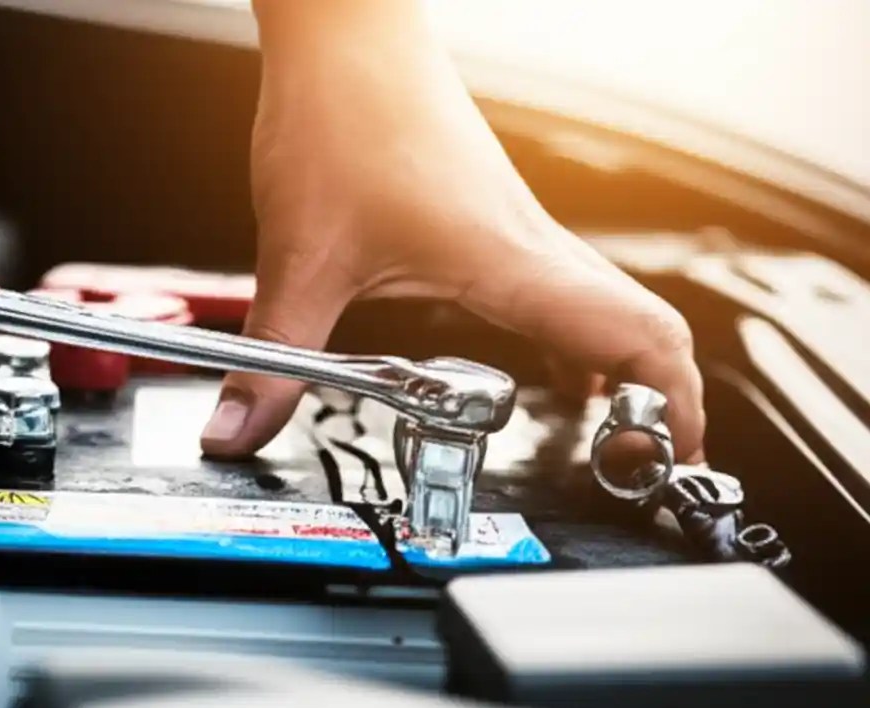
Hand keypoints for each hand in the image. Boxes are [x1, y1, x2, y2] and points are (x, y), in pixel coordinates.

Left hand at [200, 0, 704, 462]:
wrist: (344, 37)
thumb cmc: (342, 115)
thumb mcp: (301, 257)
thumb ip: (272, 358)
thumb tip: (240, 430)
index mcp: (507, 261)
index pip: (632, 338)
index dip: (672, 407)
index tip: (673, 461)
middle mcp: (529, 244)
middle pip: (641, 326)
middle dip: (660, 399)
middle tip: (640, 460)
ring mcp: (518, 229)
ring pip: (607, 305)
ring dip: (620, 367)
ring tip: (603, 428)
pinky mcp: (493, 218)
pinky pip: (565, 287)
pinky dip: (577, 336)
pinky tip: (545, 365)